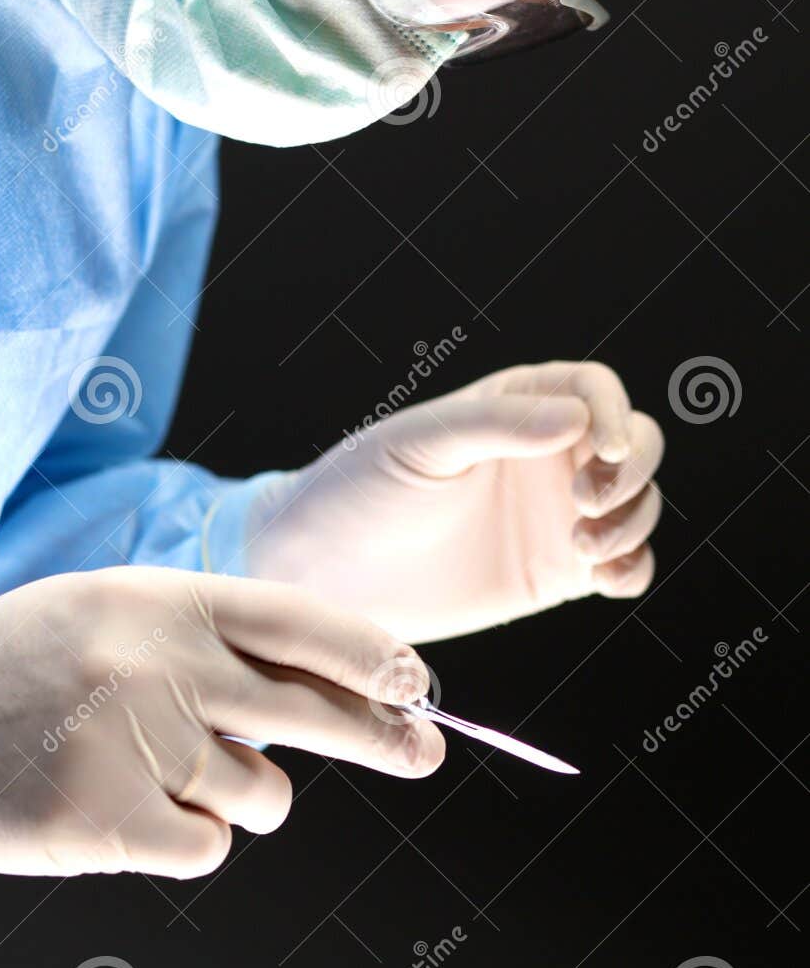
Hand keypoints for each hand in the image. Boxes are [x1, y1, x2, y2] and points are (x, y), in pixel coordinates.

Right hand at [0, 566, 443, 878]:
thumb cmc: (21, 668)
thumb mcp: (115, 617)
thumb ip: (215, 643)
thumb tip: (340, 692)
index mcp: (159, 598)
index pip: (301, 621)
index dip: (374, 655)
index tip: (421, 682)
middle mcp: (157, 662)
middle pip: (311, 711)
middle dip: (382, 736)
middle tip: (424, 751)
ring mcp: (133, 743)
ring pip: (260, 794)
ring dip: (231, 793)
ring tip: (151, 768)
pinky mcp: (107, 821)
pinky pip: (207, 845)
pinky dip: (181, 836)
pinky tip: (119, 806)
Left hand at [241, 361, 662, 642]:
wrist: (329, 572)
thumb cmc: (361, 488)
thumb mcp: (420, 444)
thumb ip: (495, 426)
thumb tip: (577, 416)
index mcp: (515, 406)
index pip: (593, 389)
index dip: (613, 413)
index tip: (603, 451)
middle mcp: (547, 455)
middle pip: (635, 442)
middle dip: (633, 469)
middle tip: (586, 502)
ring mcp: (558, 514)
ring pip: (638, 503)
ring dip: (633, 521)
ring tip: (581, 547)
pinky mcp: (558, 572)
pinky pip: (624, 564)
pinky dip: (632, 568)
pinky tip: (601, 578)